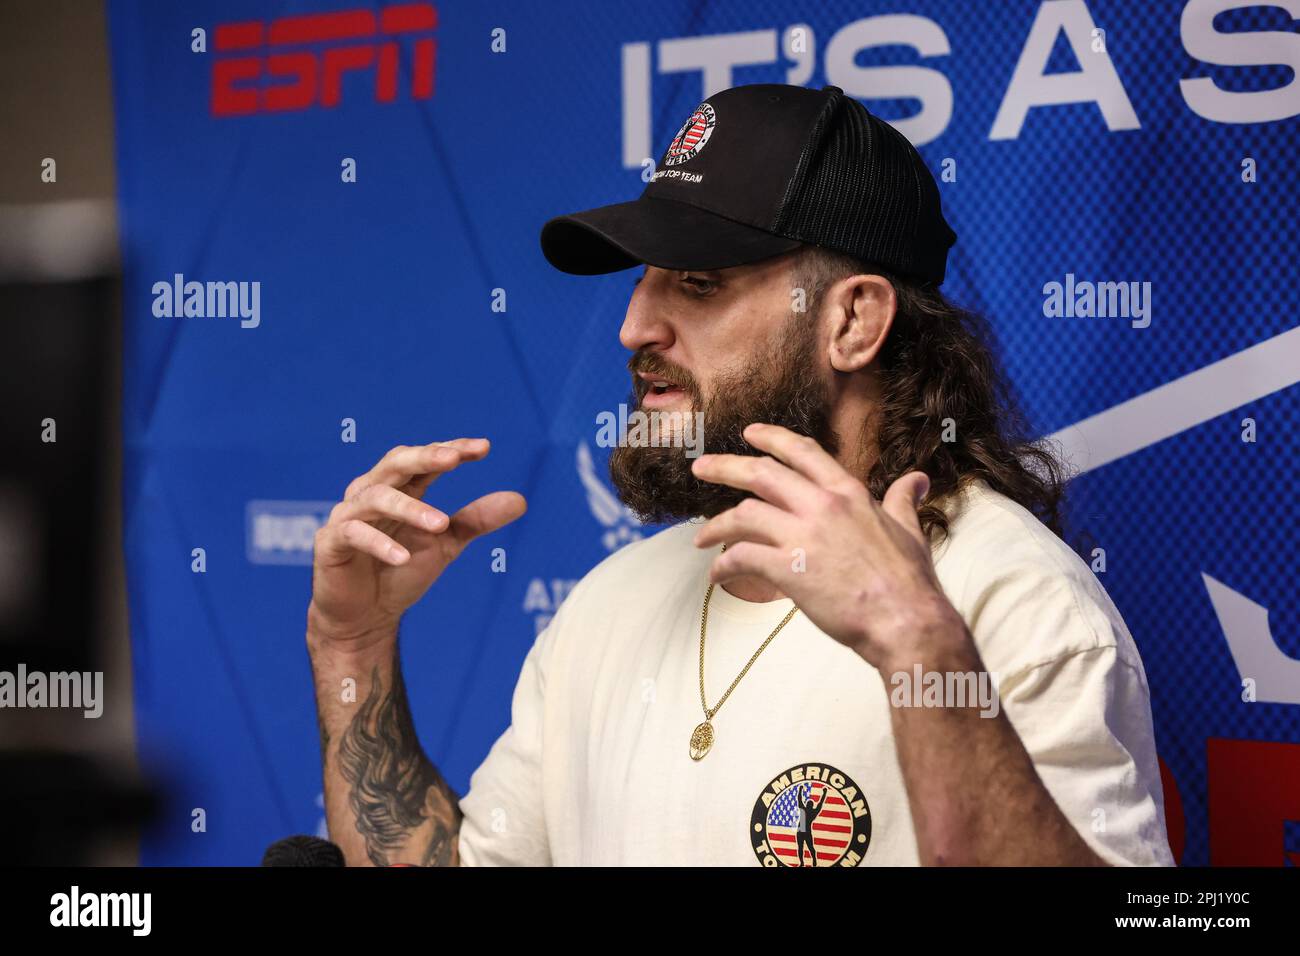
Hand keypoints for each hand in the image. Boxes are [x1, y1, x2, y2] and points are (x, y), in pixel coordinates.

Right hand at [308, 438, 525, 649]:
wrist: (365, 618)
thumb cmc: (401, 573)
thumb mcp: (445, 544)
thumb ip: (476, 521)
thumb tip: (521, 500)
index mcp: (401, 489)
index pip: (425, 460)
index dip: (451, 449)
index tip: (483, 447)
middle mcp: (372, 494)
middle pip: (396, 464)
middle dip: (424, 458)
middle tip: (453, 459)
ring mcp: (348, 516)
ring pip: (376, 497)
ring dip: (409, 508)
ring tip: (440, 524)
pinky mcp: (331, 544)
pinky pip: (354, 534)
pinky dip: (380, 543)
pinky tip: (403, 558)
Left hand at [690, 423, 966, 669]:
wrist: (907, 622)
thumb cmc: (910, 581)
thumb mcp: (909, 529)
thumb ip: (902, 500)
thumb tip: (917, 480)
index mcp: (848, 492)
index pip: (802, 452)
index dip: (771, 438)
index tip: (749, 433)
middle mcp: (822, 505)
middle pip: (761, 473)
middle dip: (724, 467)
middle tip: (700, 468)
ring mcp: (803, 536)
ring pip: (744, 515)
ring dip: (716, 525)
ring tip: (700, 537)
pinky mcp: (789, 569)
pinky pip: (741, 558)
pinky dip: (723, 566)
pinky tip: (718, 576)